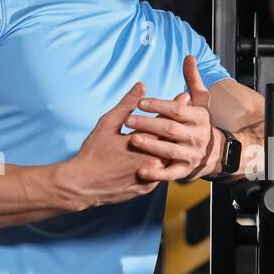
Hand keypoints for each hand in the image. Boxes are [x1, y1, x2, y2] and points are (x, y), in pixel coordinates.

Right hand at [52, 82, 184, 209]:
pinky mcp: (148, 187)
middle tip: (189, 113)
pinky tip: (169, 154)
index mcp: (143, 142)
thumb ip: (127, 105)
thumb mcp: (107, 124)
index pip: (165, 121)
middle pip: (172, 140)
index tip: (185, 97)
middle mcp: (151, 160)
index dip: (175, 108)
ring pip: (170, 158)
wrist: (84, 185)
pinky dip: (166, 163)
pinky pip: (162, 173)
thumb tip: (141, 85)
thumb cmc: (93, 152)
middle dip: (179, 124)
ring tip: (182, 133)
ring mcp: (151, 176)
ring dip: (175, 145)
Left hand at [126, 56, 215, 180]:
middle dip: (149, 124)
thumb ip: (193, 80)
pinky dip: (156, 174)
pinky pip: (170, 173)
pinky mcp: (185, 171)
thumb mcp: (200, 102)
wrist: (215, 154)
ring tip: (132, 139)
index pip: (177, 110)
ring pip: (169, 151)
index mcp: (198, 118)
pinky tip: (141, 170)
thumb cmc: (200, 123)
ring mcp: (191, 155)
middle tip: (128, 120)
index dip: (158, 105)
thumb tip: (189, 57)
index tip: (141, 103)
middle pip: (171, 130)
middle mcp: (196, 136)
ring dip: (151, 146)